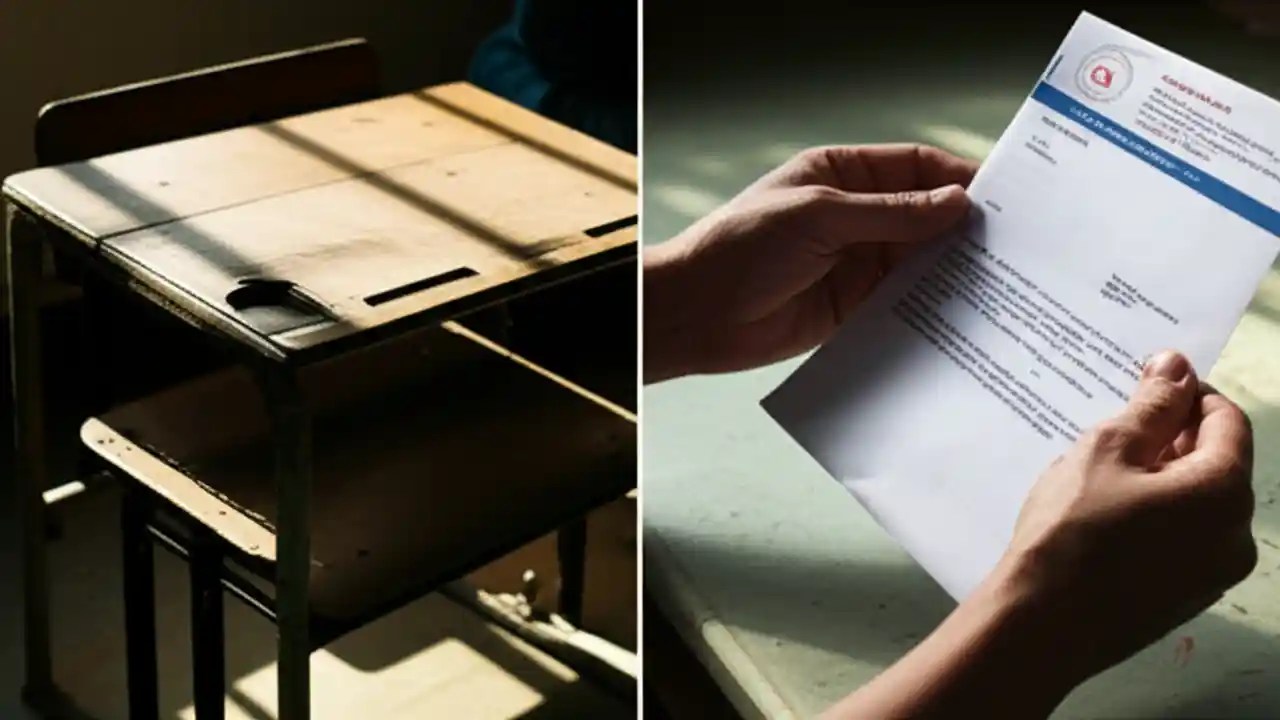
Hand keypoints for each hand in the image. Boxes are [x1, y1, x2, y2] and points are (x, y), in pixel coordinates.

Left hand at [643, 144, 977, 381]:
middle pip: (924, 215)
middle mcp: (854, 216)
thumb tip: (957, 203)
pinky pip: (902, 303)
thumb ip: (891, 213)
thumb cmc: (741, 247)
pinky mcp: (853, 308)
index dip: (958, 177)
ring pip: (919, 261)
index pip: (914, 167)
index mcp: (841, 175)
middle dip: (964, 228)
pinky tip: (963, 314)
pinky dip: (931, 307)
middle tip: (1017, 245)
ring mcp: (854, 262)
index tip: (1004, 196)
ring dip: (953, 270)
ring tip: (1002, 282)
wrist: (695, 314)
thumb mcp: (819, 216)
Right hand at [826, 351, 1255, 718]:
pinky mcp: (1184, 599)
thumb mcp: (1106, 450)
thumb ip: (1151, 405)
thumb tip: (1177, 367)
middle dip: (1170, 437)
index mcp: (1224, 492)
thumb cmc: (1071, 531)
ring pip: (1195, 504)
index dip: (1186, 392)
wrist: (1040, 625)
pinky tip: (1102, 519)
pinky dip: (1153, 517)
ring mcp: (1212, 575)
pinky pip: (1180, 540)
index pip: (1226, 420)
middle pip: (1215, 464)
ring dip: (1159, 478)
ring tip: (1099, 477)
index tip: (1143, 380)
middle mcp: (1235, 536)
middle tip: (1111, 431)